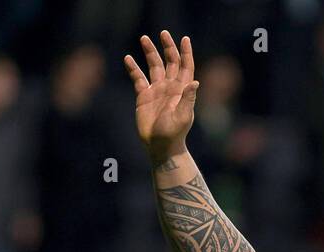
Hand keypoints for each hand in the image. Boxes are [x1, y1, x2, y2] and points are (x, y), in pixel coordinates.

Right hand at [124, 31, 197, 163]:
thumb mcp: (183, 116)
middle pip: (170, 62)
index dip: (186, 53)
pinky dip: (133, 68)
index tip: (185, 39)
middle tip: (163, 33)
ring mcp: (157, 90)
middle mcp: (170, 87)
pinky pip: (138, 78)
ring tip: (144, 38)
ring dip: (150, 52)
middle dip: (167, 47)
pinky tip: (128, 58)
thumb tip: (196, 82)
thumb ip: (188, 99)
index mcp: (182, 90)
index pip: (186, 67)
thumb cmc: (174, 133)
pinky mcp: (144, 96)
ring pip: (154, 66)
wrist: (160, 145)